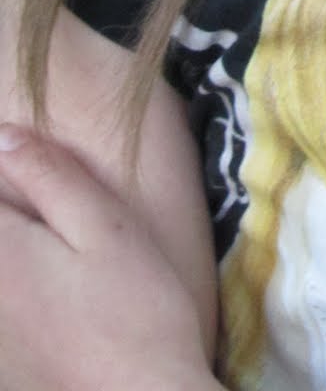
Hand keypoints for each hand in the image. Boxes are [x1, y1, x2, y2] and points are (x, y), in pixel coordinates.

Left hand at [0, 124, 221, 390]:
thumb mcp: (107, 229)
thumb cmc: (136, 313)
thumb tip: (5, 136)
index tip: (26, 157)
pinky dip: (25, 290)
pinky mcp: (3, 365)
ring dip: (22, 243)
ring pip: (4, 262)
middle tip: (54, 206)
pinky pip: (8, 309)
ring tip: (74, 268)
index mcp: (1, 251)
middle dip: (16, 209)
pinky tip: (65, 299)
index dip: (8, 167)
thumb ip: (52, 178)